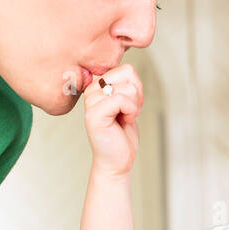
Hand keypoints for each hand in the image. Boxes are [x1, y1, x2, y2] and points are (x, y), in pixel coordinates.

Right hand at [82, 63, 142, 177]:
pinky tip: (124, 122)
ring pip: (127, 87)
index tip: (130, 105)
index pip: (126, 69)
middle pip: (127, 74)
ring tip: (125, 118)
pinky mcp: (94, 113)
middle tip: (128, 112)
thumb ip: (125, 84)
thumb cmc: (122, 134)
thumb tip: (128, 69)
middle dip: (137, 95)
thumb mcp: (127, 102)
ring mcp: (91, 101)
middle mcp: (92, 90)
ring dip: (134, 106)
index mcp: (98, 85)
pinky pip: (121, 99)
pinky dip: (130, 112)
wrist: (117, 161)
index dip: (137, 87)